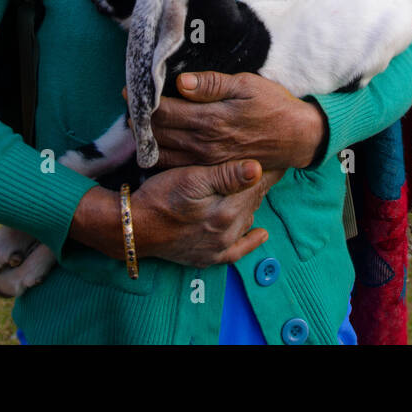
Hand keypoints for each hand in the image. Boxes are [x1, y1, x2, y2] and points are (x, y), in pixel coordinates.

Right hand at [134, 160, 284, 266]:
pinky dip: (250, 242)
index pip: (258, 185)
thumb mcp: (191, 178)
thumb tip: (259, 169)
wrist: (133, 228)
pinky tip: (260, 234)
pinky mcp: (207, 256)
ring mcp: (218, 247)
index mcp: (227, 210)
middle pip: (254, 201)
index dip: (269, 168)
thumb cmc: (159, 197)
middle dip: (262, 183)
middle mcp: (228, 232)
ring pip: (247, 220)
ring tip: (255, 187)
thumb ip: (226, 176)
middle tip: (269, 165)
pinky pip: (237, 251)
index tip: (278, 154)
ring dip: (252, 204)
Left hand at [136, 71, 327, 170]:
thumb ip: (212, 85)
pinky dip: (158, 156)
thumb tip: (181, 83)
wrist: (297, 137)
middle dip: (138, 119)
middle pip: (157, 133)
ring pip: (161, 152)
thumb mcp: (247, 85)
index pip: (163, 112)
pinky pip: (175, 166)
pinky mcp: (210, 170)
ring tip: (136, 123)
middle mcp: (203, 144)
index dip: (142, 101)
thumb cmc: (273, 105)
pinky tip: (153, 144)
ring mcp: (205, 161)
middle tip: (128, 105)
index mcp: (209, 119)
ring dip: (145, 138)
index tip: (130, 90)